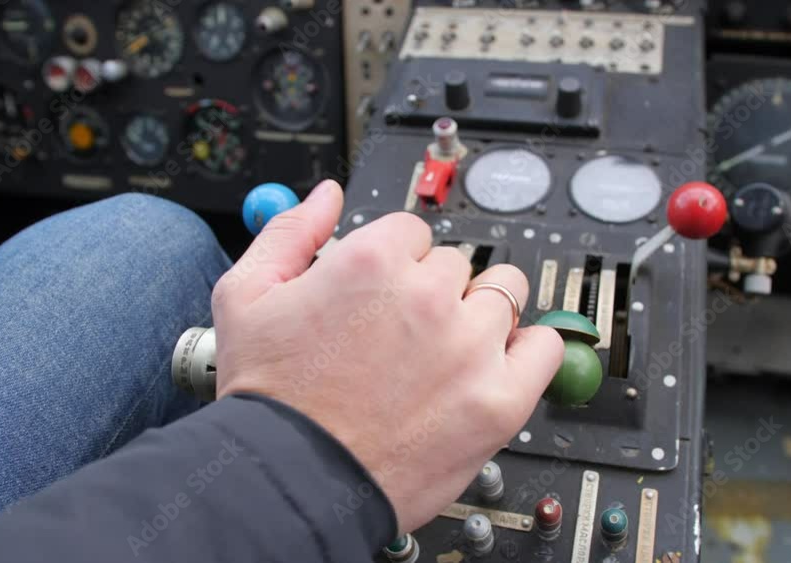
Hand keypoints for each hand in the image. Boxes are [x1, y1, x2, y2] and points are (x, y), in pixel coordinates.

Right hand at [211, 179, 563, 532]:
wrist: (292, 481)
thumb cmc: (270, 399)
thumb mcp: (246, 297)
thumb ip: (290, 233)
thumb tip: (328, 197)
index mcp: (372, 263)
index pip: (413, 233)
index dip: (397, 263)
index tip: (388, 293)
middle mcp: (428, 298)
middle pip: (457, 264)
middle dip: (434, 290)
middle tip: (409, 332)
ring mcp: (470, 347)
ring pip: (504, 293)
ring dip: (482, 312)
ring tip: (450, 348)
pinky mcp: (500, 398)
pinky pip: (545, 346)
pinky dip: (530, 349)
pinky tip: (498, 362)